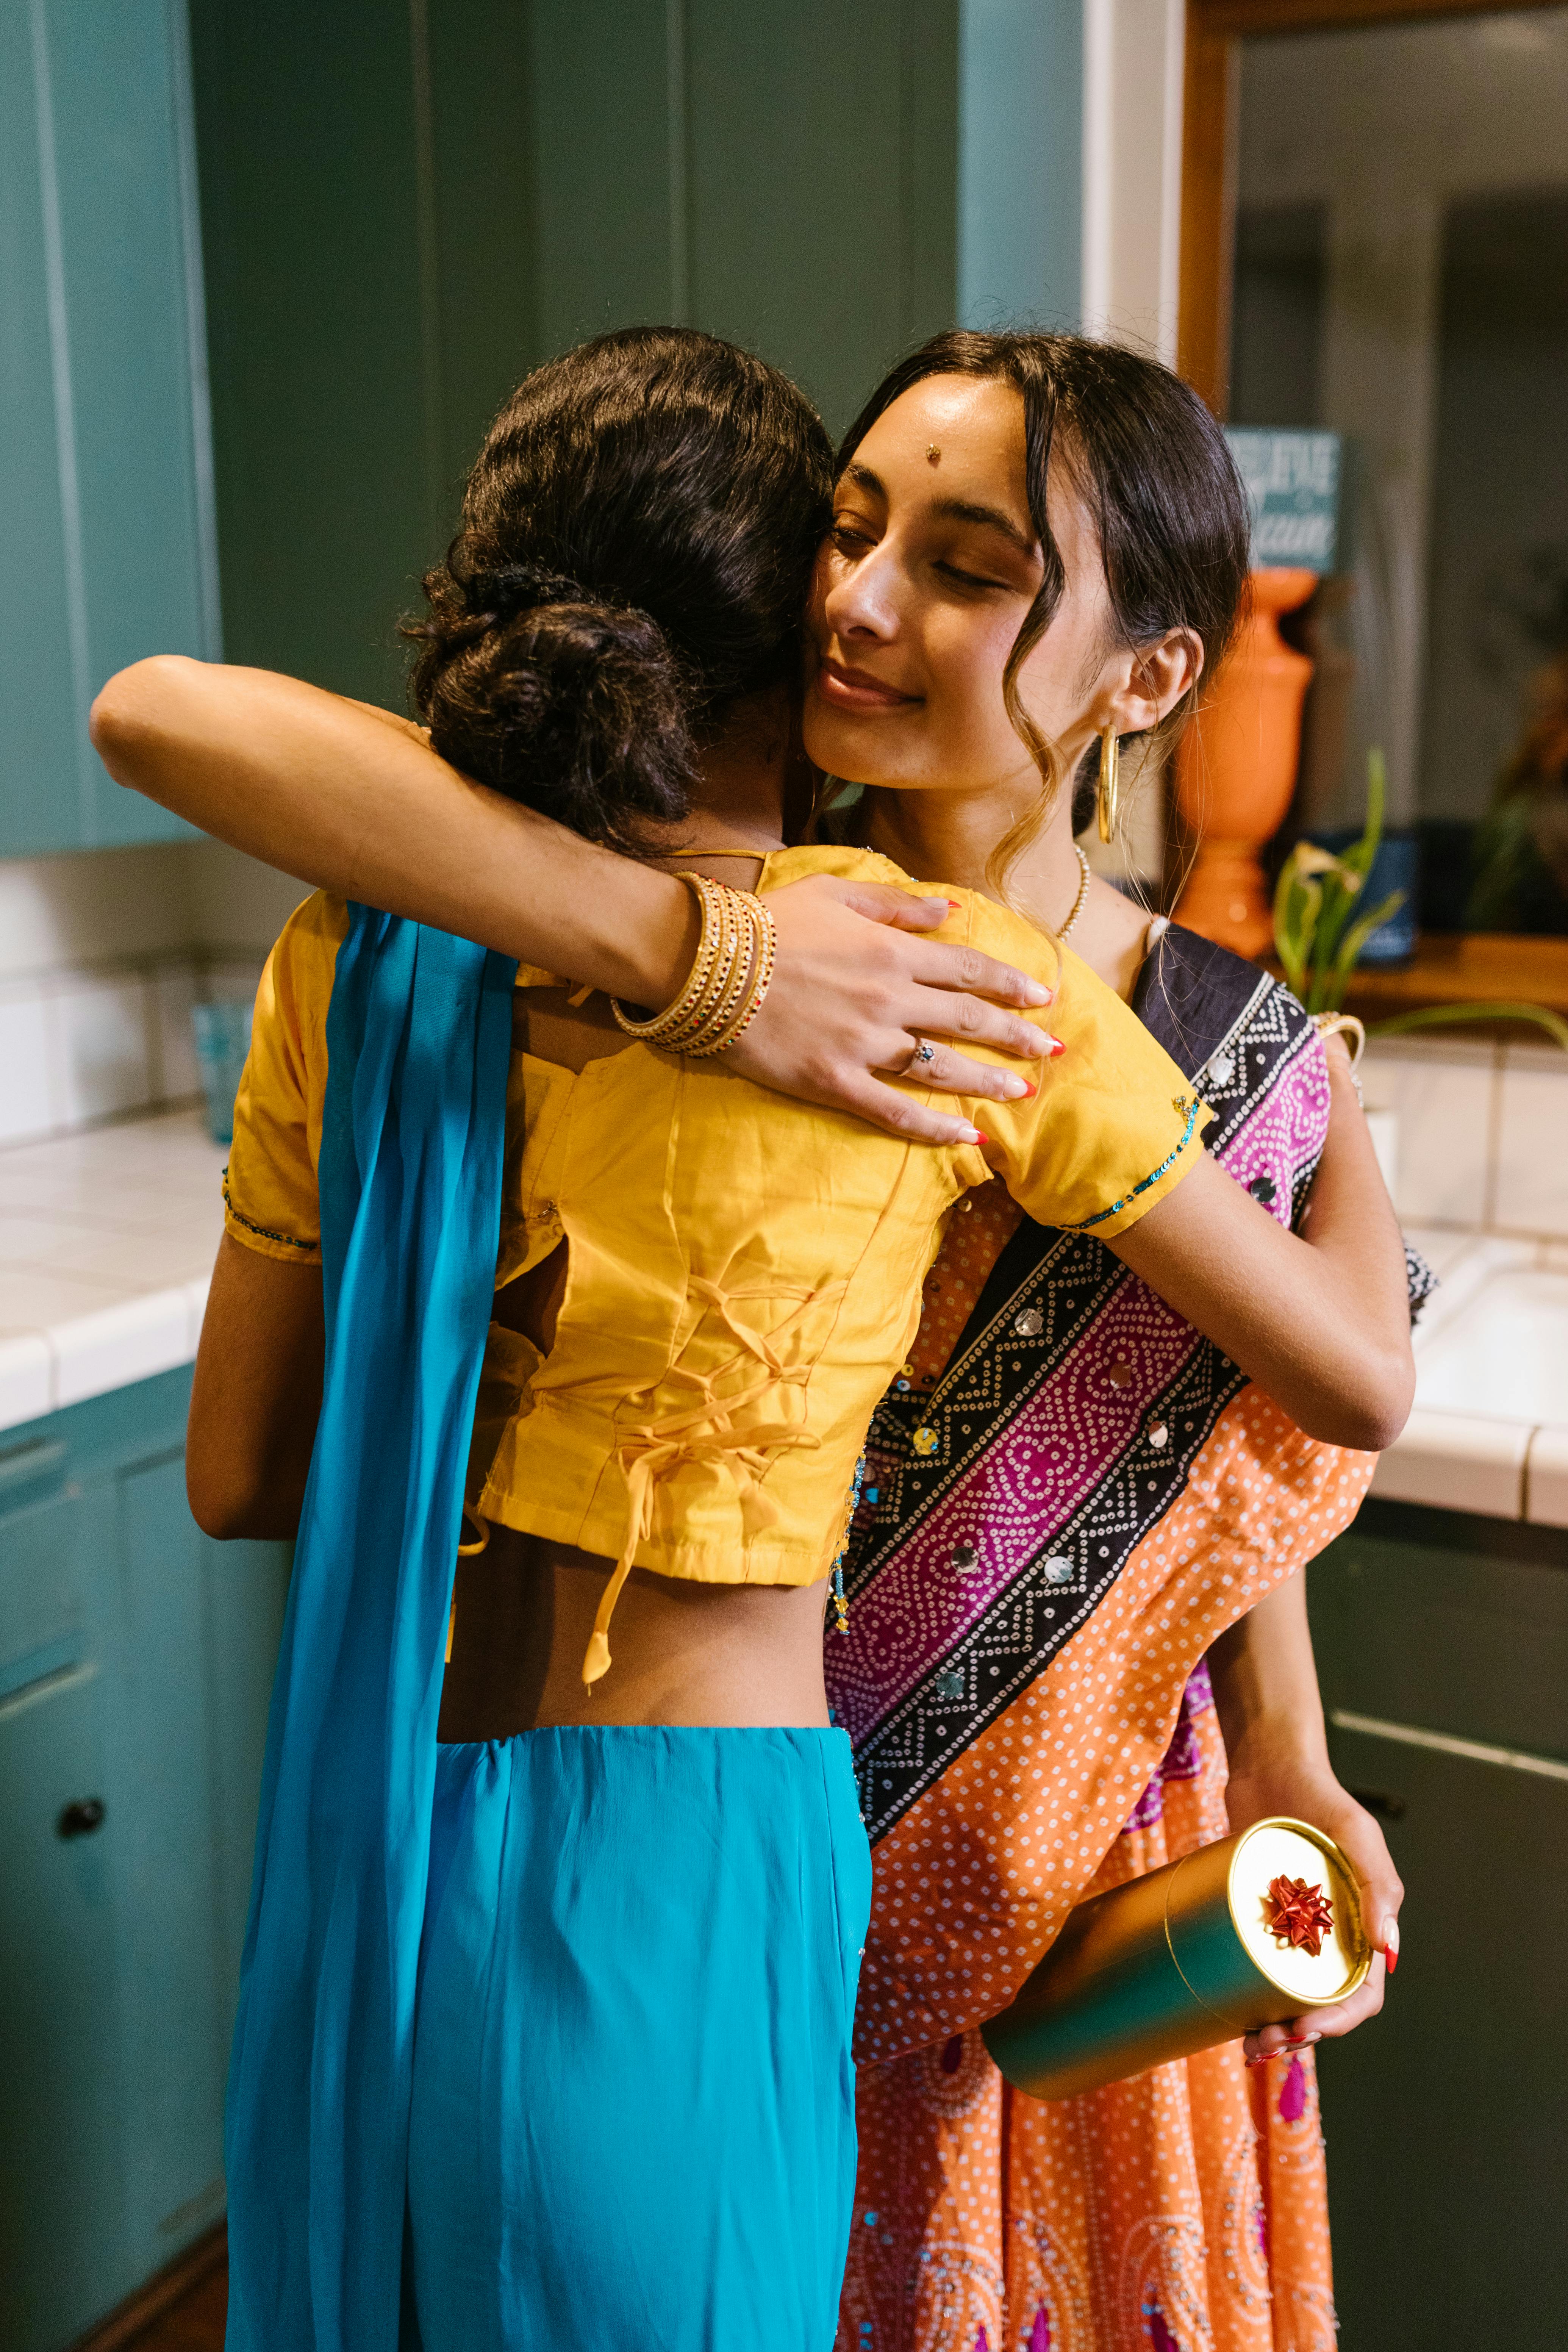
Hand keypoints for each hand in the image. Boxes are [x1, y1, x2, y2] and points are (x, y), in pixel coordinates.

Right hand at [724, 873, 1057, 1144]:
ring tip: (1022, 1093)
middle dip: (1016, 1036)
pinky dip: (934, 1127)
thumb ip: (897, 905)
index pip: (968, 970)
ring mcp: (863, 1044)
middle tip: (1051, 1051)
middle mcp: (888, 999)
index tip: (1043, 997)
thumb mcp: (837, 894)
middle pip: (968, 1019)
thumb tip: (949, 912)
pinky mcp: (834, 1081)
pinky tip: (968, 1137)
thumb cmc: (771, 922)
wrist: (709, 963)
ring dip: (988, 1082)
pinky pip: (894, 1110)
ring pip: (942, 1067)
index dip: (1010, 985)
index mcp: (892, 951)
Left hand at [1224, 1755, 1402, 2065]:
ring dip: (1271, 2029)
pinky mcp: (1257, 1921)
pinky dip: (1244, 1999)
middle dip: (1299, 2036)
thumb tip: (1388, 1950)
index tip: (1306, 2029)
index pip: (1361, 1994)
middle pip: (1321, 2006)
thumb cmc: (1321, 1798)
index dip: (1338, 2021)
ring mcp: (1291, 1933)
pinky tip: (1225, 2016)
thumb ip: (1379, 1886)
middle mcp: (1330, 1939)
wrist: (1268, 1769)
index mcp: (1363, 1929)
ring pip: (1285, 1997)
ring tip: (1248, 2047)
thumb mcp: (1356, 1835)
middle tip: (1266, 2045)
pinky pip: (1253, 1970)